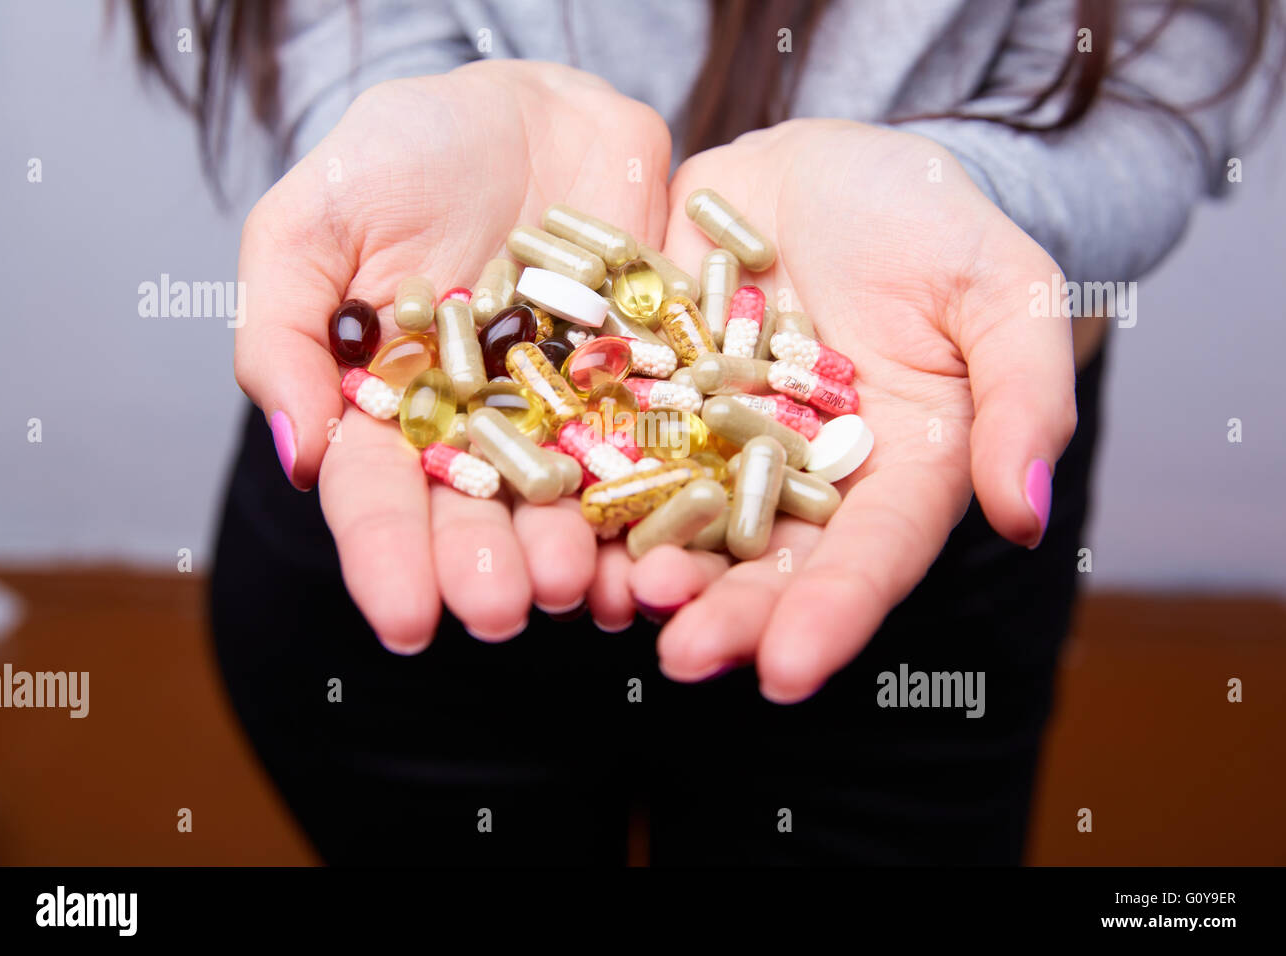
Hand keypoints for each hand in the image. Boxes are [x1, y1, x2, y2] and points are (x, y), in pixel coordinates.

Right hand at [235, 61, 670, 650]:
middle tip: (502, 611)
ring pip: (571, 500)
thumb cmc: (405, 154)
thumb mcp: (313, 220)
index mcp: (390, 410)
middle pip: (480, 515)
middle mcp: (480, 431)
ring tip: (576, 584)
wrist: (531, 108)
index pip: (379, 498)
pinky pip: (657, 447)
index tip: (405, 620)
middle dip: (488, 569)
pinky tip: (667, 548)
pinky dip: (663, 496)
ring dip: (576, 551)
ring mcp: (567, 415)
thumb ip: (285, 332)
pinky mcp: (644, 386)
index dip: (389, 560)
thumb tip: (297, 455)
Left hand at [643, 119, 1076, 701]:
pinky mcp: (650, 392)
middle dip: (726, 613)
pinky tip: (557, 516)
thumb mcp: (1003, 292)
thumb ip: (1022, 397)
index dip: (833, 614)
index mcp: (892, 473)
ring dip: (647, 565)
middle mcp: (798, 478)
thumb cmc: (934, 224)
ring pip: (682, 518)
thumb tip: (1026, 516)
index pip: (869, 556)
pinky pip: (616, 440)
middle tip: (681, 654)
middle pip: (765, 561)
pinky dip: (589, 481)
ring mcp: (715, 440)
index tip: (789, 671)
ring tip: (612, 596)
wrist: (829, 167)